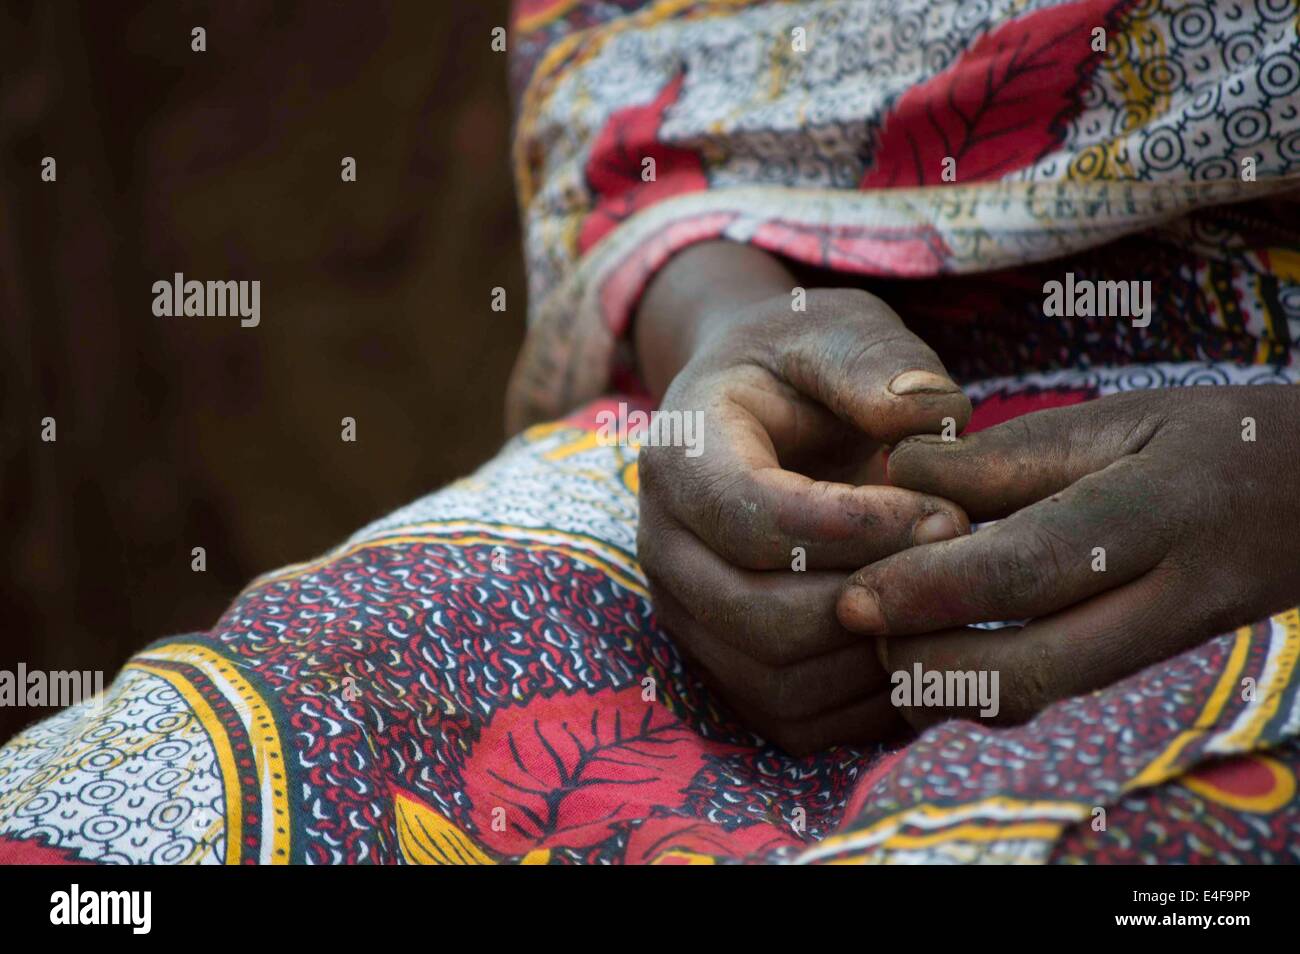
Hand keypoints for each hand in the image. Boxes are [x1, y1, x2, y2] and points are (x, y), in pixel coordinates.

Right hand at [634, 243, 971, 753]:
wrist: (755, 412)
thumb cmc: (801, 367)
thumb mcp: (835, 330)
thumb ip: (875, 360)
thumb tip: (920, 415)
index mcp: (680, 456)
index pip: (757, 520)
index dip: (862, 529)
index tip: (948, 512)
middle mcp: (665, 548)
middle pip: (759, 617)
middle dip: (873, 597)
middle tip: (956, 559)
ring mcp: (687, 615)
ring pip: (775, 681)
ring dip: (874, 654)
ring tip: (944, 601)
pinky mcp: (723, 664)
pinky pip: (791, 722)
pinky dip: (862, 702)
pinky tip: (919, 643)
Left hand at [837, 385, 1299, 728]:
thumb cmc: (1206, 442)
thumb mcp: (1117, 420)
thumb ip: (1006, 456)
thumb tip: (898, 472)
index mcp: (1159, 512)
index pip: (1030, 568)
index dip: (931, 590)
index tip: (854, 596)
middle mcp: (1167, 598)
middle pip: (1029, 670)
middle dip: (923, 664)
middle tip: (855, 620)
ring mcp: (1158, 646)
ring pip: (1035, 699)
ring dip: (941, 685)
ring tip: (883, 632)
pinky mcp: (1135, 668)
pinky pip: (1045, 696)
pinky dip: (973, 689)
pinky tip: (929, 647)